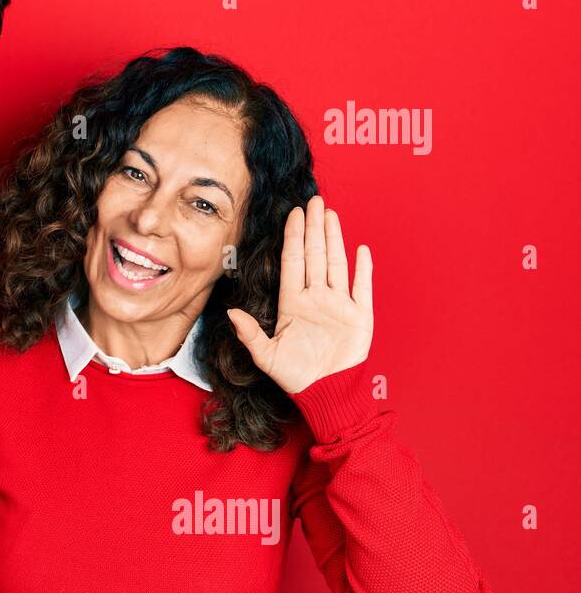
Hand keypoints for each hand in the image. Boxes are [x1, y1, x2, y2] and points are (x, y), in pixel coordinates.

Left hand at [226, 195, 372, 393]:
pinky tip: (361, 250)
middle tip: (313, 200)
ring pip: (336, 264)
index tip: (293, 214)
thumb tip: (230, 312)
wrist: (325, 392)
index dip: (293, 237)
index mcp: (293, 303)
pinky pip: (362, 287)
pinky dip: (362, 270)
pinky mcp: (360, 316)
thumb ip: (249, 333)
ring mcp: (339, 304)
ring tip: (331, 214)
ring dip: (334, 239)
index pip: (293, 262)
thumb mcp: (266, 355)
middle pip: (314, 255)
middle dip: (313, 228)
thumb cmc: (295, 375)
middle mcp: (316, 298)